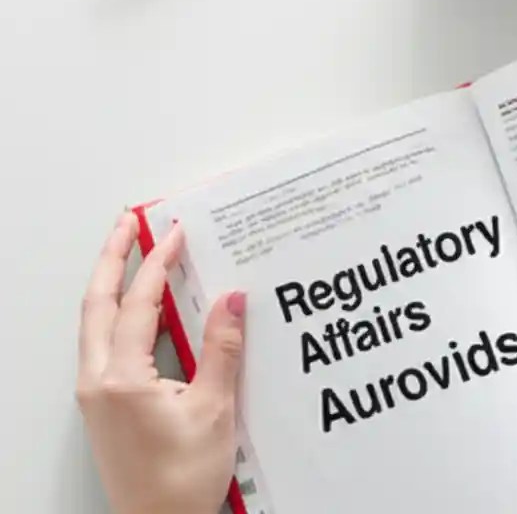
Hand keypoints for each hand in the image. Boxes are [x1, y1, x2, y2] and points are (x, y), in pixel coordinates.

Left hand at [77, 214, 245, 513]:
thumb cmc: (181, 481)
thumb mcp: (213, 410)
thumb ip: (222, 349)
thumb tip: (232, 301)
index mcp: (120, 379)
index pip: (137, 305)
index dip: (156, 263)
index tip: (173, 233)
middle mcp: (98, 382)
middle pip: (96, 303)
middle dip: (111, 258)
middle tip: (128, 223)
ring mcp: (96, 395)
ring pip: (95, 323)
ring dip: (112, 284)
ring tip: (131, 254)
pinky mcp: (104, 406)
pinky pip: (105, 346)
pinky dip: (119, 316)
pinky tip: (143, 311)